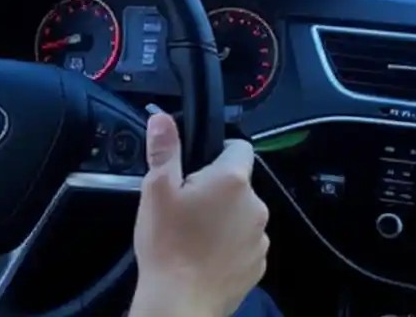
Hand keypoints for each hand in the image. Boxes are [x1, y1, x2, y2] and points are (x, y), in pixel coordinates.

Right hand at [129, 114, 268, 316]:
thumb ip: (164, 150)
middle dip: (217, 189)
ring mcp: (260, 237)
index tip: (196, 169)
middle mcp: (255, 205)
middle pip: (238, 183)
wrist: (181, 303)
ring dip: (225, 218)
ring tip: (194, 234)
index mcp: (232, 180)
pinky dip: (230, 245)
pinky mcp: (258, 264)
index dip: (217, 152)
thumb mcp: (156, 191)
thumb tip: (162, 117)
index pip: (239, 146)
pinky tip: (205, 255)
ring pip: (242, 214)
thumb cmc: (167, 245)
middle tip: (186, 206)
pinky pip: (245, 243)